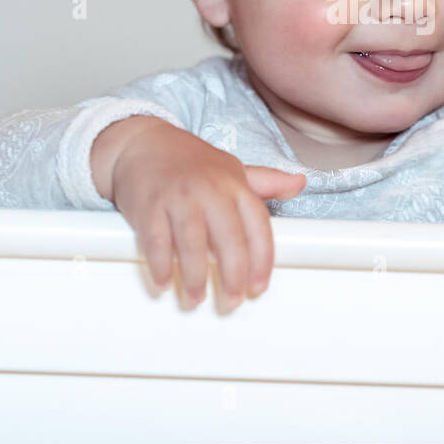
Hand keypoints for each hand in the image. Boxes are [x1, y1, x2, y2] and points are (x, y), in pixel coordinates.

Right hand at [98, 118, 305, 309]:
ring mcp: (178, 197)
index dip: (262, 261)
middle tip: (231, 302)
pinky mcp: (148, 205)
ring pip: (192, 243)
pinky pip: (156, 241)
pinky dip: (161, 266)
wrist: (141, 142)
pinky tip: (165, 284)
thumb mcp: (232, 168)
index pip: (258, 226)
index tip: (259, 287)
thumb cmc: (190, 161)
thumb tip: (301, 183)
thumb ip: (266, 182)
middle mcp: (209, 190)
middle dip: (233, 276)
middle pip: (229, 239)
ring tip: (197, 298)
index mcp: (234, 184)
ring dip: (196, 276)